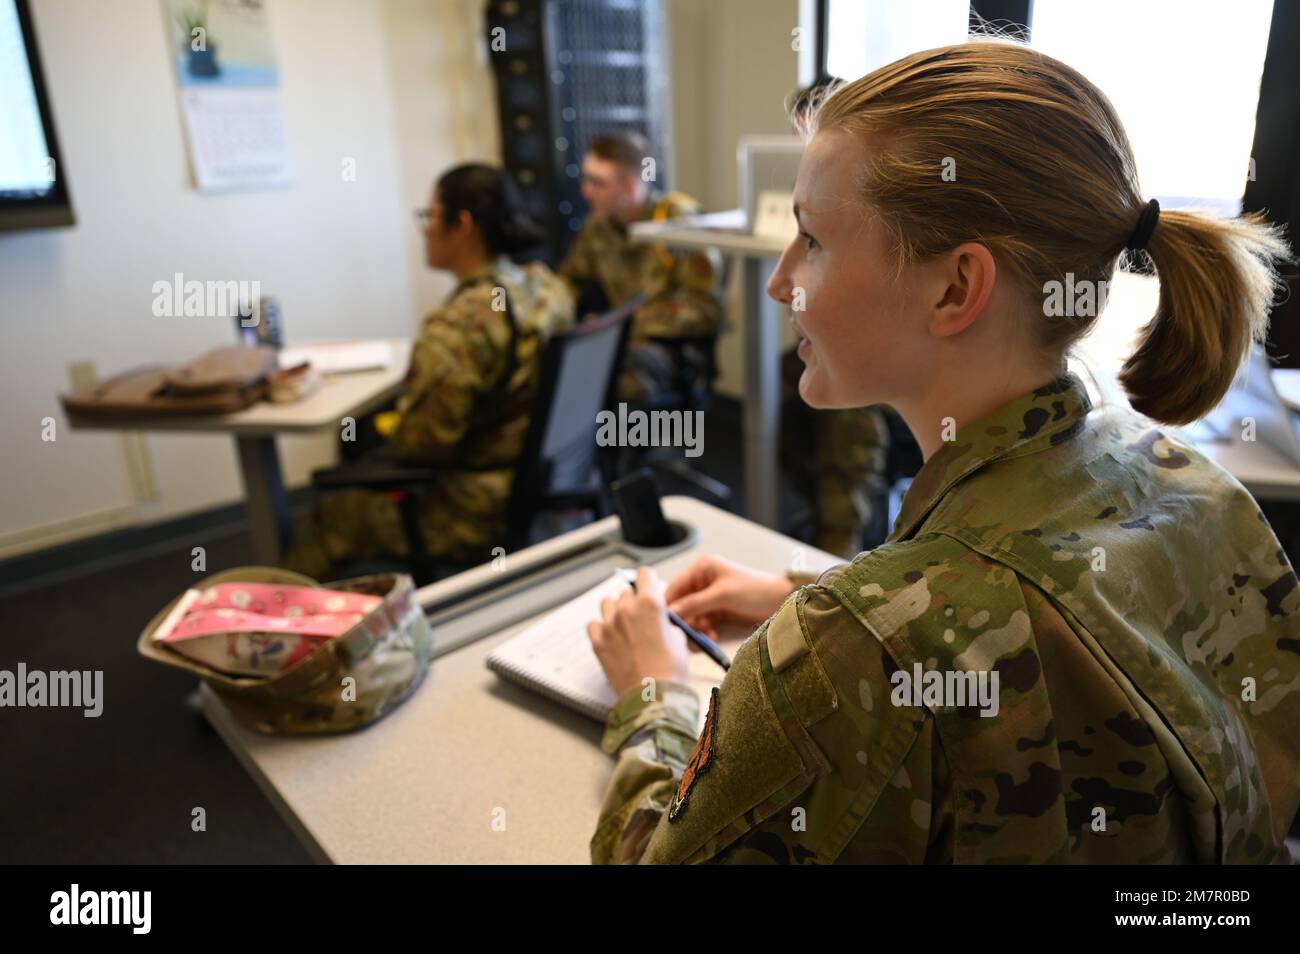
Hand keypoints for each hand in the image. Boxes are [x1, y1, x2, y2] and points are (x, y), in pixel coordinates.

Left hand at [586, 566, 689, 698]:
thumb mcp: (679, 639)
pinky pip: (593, 624)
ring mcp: (609, 625)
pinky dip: (601, 628)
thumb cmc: (671, 670)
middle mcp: (627, 609)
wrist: (653, 697)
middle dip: (634, 602)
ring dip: (616, 611)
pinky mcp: (597, 641)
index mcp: (650, 603)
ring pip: (607, 603)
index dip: (649, 581)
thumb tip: (660, 619)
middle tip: (642, 619)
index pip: (644, 575)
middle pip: (626, 592)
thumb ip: (666, 621)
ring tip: (624, 627)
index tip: (649, 587)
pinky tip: (611, 638)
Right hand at [665, 554, 794, 640]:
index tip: (665, 623)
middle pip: (680, 604)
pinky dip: (704, 631)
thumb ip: (694, 603)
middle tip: (690, 634)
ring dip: (696, 628)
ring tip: (707, 635)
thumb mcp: (722, 595)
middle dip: (685, 620)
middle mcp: (702, 581)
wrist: (779, 603)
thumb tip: (670, 612)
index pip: (674, 587)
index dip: (668, 605)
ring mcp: (708, 597)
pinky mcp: (716, 610)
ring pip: (690, 616)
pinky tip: (712, 635)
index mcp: (701, 568)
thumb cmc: (755, 590)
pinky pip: (701, 623)